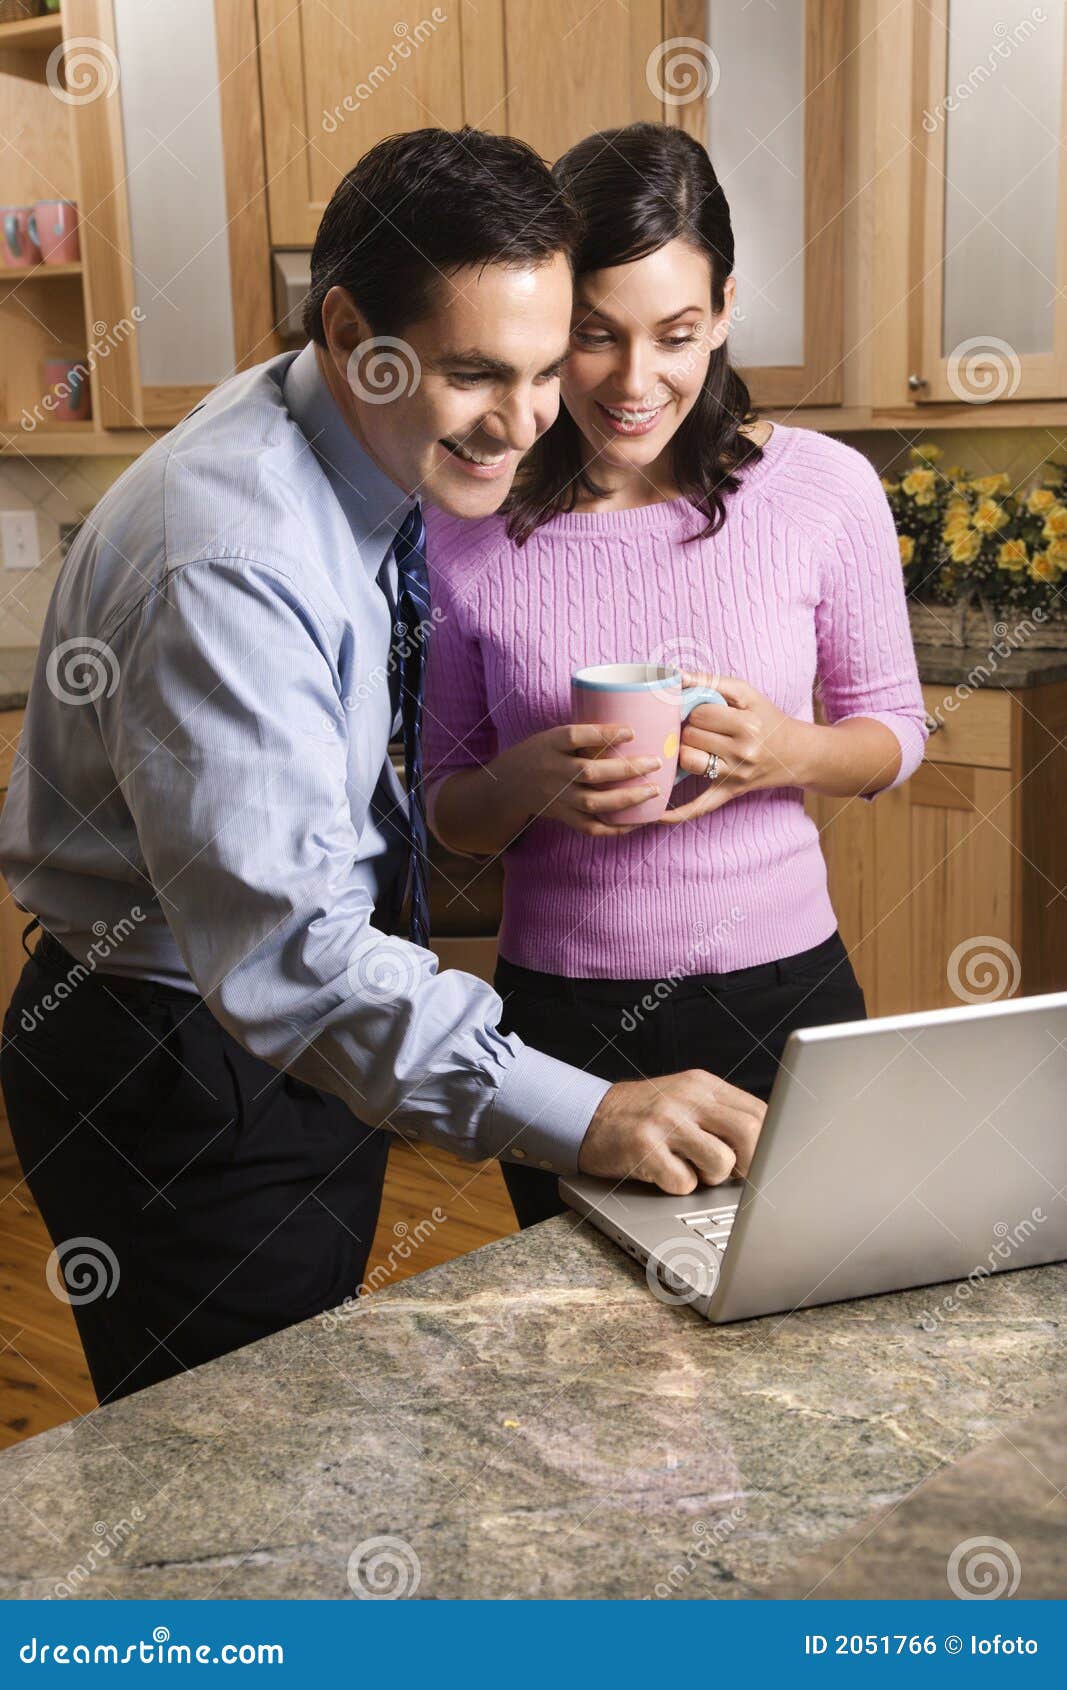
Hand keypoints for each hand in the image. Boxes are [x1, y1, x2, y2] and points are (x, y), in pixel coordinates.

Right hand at [494, 724, 661, 837]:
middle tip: (655, 762)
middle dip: (626, 769)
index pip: (575, 736)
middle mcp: (552, 771)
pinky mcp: (562, 816)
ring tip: (654, 790)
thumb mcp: (552, 736)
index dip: (603, 734)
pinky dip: (615, 827)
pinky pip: (590, 826)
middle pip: (589, 772)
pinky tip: (637, 821)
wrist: (508, 786)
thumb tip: (633, 721)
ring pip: (593, 802)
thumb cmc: (541, 753)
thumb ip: (584, 734)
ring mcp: (557, 797)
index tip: (632, 731)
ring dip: (627, 798)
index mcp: (550, 744)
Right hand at [578, 1070, 765, 1193]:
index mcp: (703, 1085)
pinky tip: (662, 1173)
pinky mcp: (643, 1146)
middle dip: (750, 1164)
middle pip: (750, 1133)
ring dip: (711, 1178)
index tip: (760, 1163)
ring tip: (690, 1170)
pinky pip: (683, 1182)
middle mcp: (687, 1097)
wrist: (587, 1116)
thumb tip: (767, 1152)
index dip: (768, 1144)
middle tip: (733, 1176)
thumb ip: (721, 1116)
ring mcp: (665, 1120)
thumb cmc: (644, 1117)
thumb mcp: (685, 1101)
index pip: (759, 1113)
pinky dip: (678, 1187)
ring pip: (721, 1161)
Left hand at [656, 671, 805, 825]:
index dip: (695, 710)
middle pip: (690, 737)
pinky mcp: (729, 793)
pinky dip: (676, 814)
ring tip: (696, 747)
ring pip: (687, 762)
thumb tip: (677, 675)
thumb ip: (711, 680)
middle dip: (689, 730)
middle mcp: (742, 752)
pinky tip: (655, 815)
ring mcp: (735, 776)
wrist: (795, 753)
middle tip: (701, 729)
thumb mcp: (746, 693)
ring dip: (684, 753)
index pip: (699, 714)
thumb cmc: (766, 718)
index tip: (704, 711)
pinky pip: (699, 807)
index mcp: (746, 725)